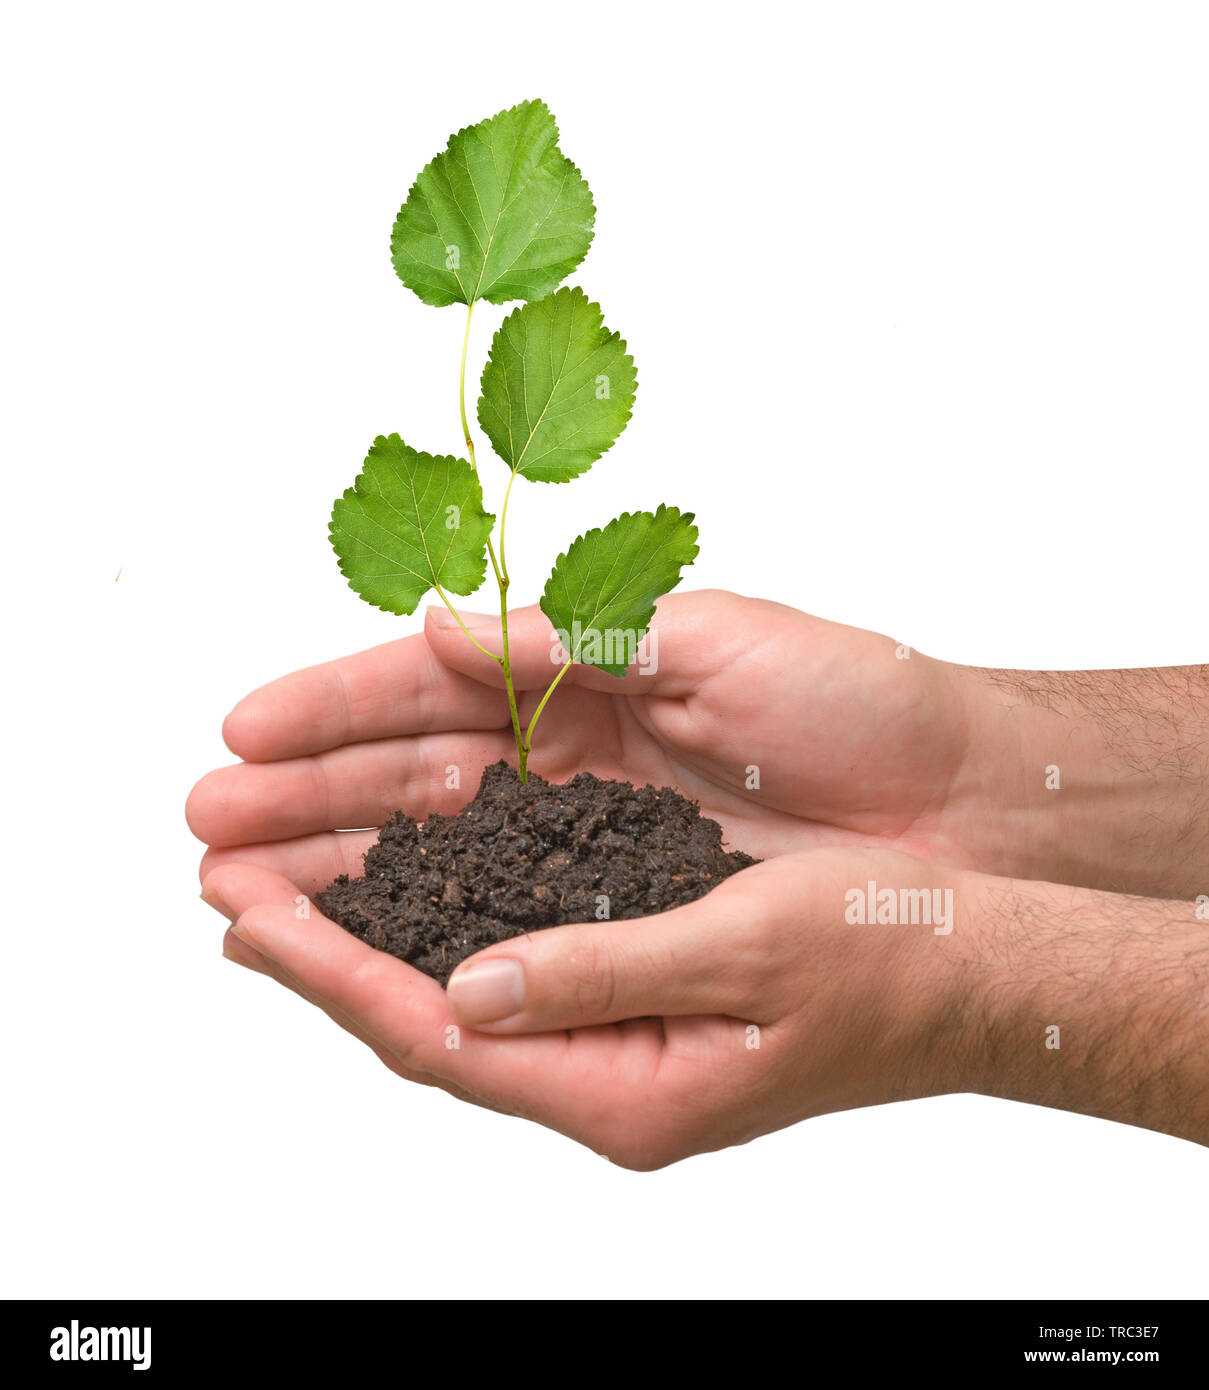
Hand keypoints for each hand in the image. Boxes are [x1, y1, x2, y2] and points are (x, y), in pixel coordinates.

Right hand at [187, 590, 984, 892]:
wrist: (956, 801)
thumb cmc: (850, 698)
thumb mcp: (704, 634)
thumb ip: (567, 635)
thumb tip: (433, 626)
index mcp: (580, 675)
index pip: (430, 689)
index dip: (334, 708)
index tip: (243, 730)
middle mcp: (566, 759)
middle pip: (408, 779)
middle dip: (304, 802)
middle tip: (206, 826)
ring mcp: (586, 839)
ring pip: (438, 854)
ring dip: (338, 868)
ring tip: (242, 885)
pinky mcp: (621, 908)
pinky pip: (506, 916)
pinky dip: (427, 924)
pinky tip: (354, 934)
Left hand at [199, 845, 968, 1168]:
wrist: (977, 961)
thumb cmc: (889, 955)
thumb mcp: (746, 952)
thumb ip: (601, 976)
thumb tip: (466, 988)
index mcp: (630, 1089)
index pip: (442, 1038)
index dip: (336, 972)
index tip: (248, 915)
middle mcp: (610, 1072)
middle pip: (428, 1015)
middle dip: (321, 946)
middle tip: (226, 878)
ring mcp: (623, 1031)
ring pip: (462, 980)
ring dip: (372, 921)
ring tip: (279, 872)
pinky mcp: (640, 982)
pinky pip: (515, 952)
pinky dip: (447, 909)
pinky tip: (406, 873)